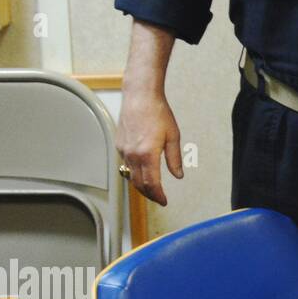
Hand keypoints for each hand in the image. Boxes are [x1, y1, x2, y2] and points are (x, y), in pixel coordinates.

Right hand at [116, 89, 183, 206]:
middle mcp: (132, 155)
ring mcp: (123, 150)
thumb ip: (174, 159)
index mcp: (147, 154)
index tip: (164, 201)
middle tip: (159, 198)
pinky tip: (141, 172)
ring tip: (151, 189)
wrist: (140, 97)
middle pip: (138, 183)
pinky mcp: (119, 145)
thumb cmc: (158, 113)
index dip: (158, 195)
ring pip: (130, 175)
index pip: (152, 183)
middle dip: (149, 194)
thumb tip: (178, 175)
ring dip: (140, 185)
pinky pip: (125, 164)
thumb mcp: (173, 136)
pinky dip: (133, 172)